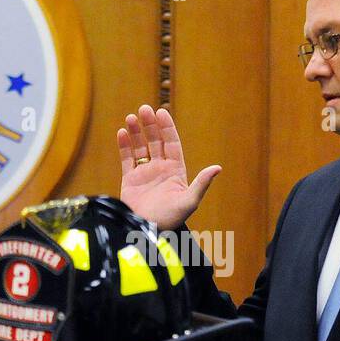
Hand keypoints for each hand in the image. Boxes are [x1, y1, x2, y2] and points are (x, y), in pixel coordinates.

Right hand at [117, 104, 220, 229]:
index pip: (172, 143)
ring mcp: (145, 174)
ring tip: (130, 117)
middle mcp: (161, 169)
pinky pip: (127, 159)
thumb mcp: (189, 201)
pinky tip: (122, 132)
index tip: (161, 113)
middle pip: (156, 141)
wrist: (147, 231)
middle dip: (150, 125)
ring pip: (140, 147)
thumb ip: (201, 183)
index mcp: (175, 171)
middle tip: (144, 109)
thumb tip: (217, 168)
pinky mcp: (130, 180)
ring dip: (136, 132)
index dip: (167, 128)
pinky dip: (124, 145)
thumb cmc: (170, 219)